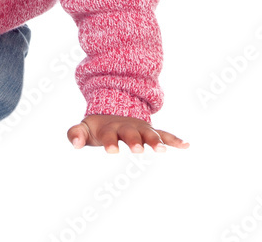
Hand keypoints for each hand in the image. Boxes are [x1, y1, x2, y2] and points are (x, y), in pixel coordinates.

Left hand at [67, 114, 189, 153]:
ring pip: (150, 133)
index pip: (109, 135)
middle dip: (135, 141)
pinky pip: (164, 134)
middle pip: (131, 133)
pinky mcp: (150, 131)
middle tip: (138, 150)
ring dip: (156, 141)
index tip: (112, 150)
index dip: (110, 142)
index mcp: (109, 127)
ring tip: (163, 150)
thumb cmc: (96, 128)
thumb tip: (75, 143)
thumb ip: (76, 134)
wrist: (111, 112)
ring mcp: (140, 128)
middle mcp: (126, 126)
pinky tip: (186, 145)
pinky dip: (175, 139)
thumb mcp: (84, 128)